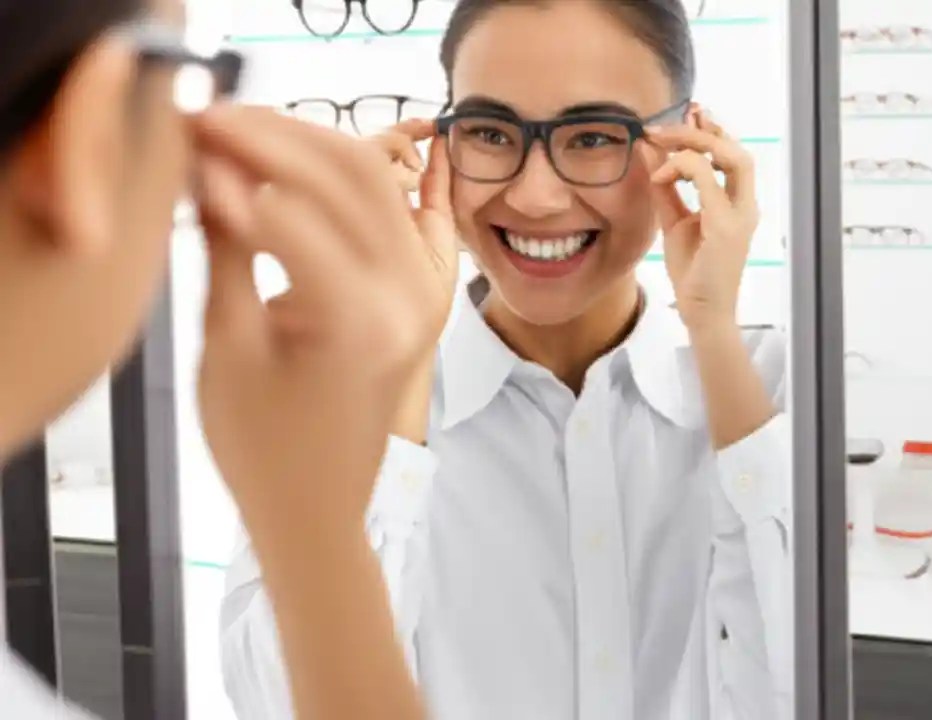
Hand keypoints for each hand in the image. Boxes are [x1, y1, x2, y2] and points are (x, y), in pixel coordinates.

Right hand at [191, 105, 457, 533]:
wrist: (320, 506)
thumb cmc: (265, 448)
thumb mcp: (228, 347)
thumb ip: (227, 247)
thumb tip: (208, 164)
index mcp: (359, 320)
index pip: (292, 203)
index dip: (234, 161)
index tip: (188, 135)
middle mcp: (408, 299)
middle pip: (350, 172)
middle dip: (277, 134)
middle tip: (213, 117)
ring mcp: (425, 296)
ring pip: (376, 182)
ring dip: (312, 146)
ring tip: (244, 133)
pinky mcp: (423, 294)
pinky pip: (397, 209)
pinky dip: (353, 176)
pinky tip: (310, 153)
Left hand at [644, 107, 758, 332]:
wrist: (701, 310)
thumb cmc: (692, 270)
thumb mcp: (674, 220)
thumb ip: (666, 187)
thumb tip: (650, 152)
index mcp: (736, 203)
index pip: (731, 155)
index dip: (711, 130)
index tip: (687, 114)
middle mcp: (744, 206)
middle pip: (736, 150)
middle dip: (702, 131)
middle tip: (665, 127)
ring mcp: (739, 216)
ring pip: (733, 158)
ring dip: (696, 143)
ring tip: (663, 141)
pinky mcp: (726, 227)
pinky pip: (708, 181)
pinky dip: (683, 169)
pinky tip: (661, 175)